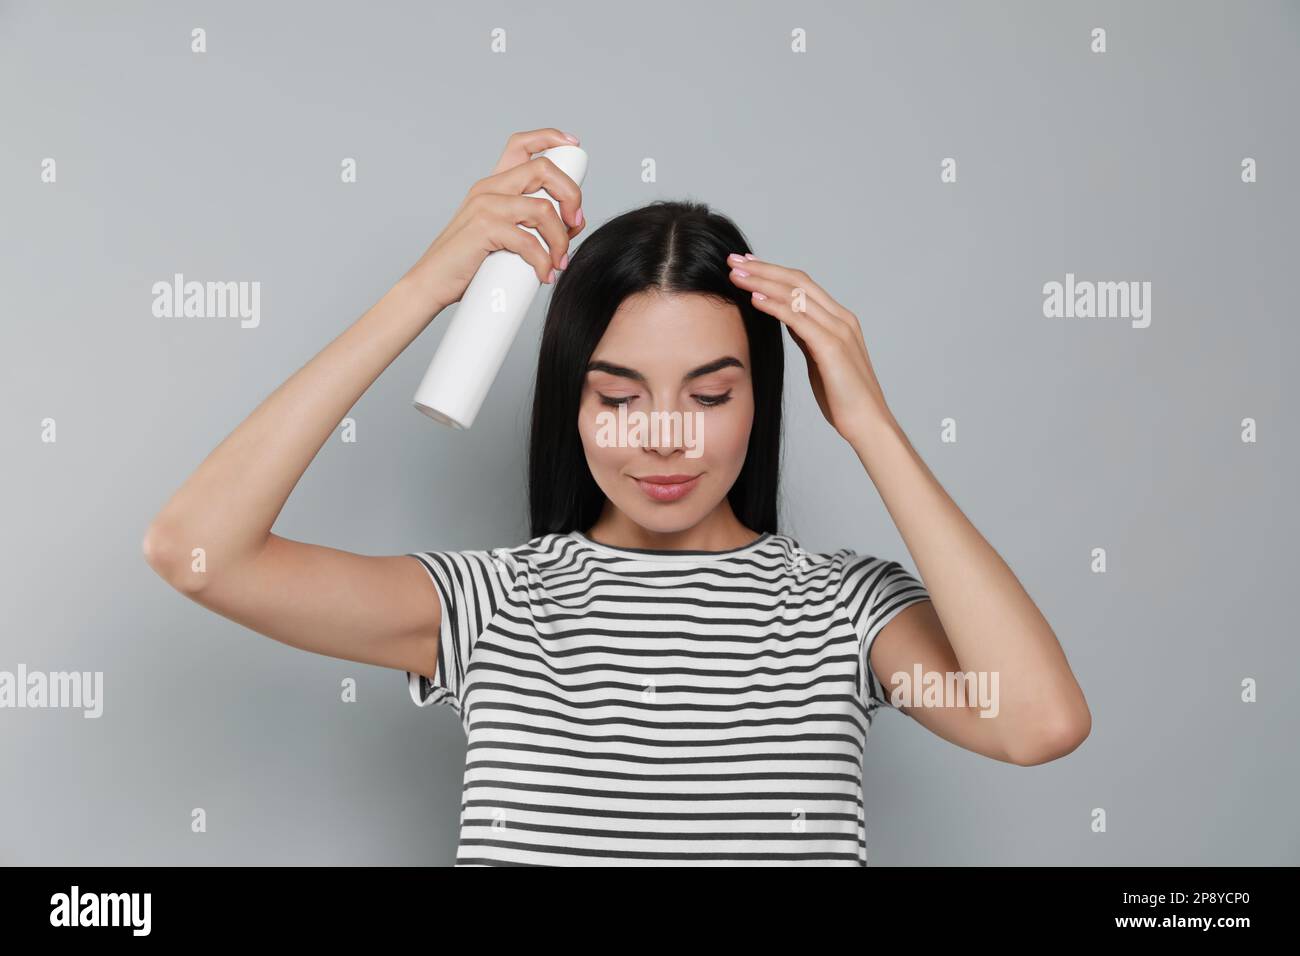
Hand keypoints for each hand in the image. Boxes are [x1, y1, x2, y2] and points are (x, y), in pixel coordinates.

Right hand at [401, 127, 585, 315]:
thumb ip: (529, 224)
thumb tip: (571, 225)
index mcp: (492, 185)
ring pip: (543, 208)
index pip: (521, 145)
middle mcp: (488, 188)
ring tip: (559, 262)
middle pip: (544, 169)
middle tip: (575, 225)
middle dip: (571, 195)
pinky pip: (529, 241)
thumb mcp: (500, 236)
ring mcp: (485, 206)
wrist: (430, 283)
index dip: (550, 137)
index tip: (573, 145)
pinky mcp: (483, 228)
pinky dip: (543, 261)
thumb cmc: (466, 265)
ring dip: (560, 238)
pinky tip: (544, 274)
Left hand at [725, 253, 894, 442]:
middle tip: (734, 260)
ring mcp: (838, 330)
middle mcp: (841, 318)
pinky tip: (754, 299)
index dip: (773, 272)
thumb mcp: (820, 359)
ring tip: (736, 274)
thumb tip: (786, 319)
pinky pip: (798, 319)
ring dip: (763, 282)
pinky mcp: (832, 347)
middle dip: (763, 269)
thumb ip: (807, 336)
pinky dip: (775, 306)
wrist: (868, 423)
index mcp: (839, 319)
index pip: (802, 284)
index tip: (747, 265)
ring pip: (796, 294)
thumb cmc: (843, 398)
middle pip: (797, 281)